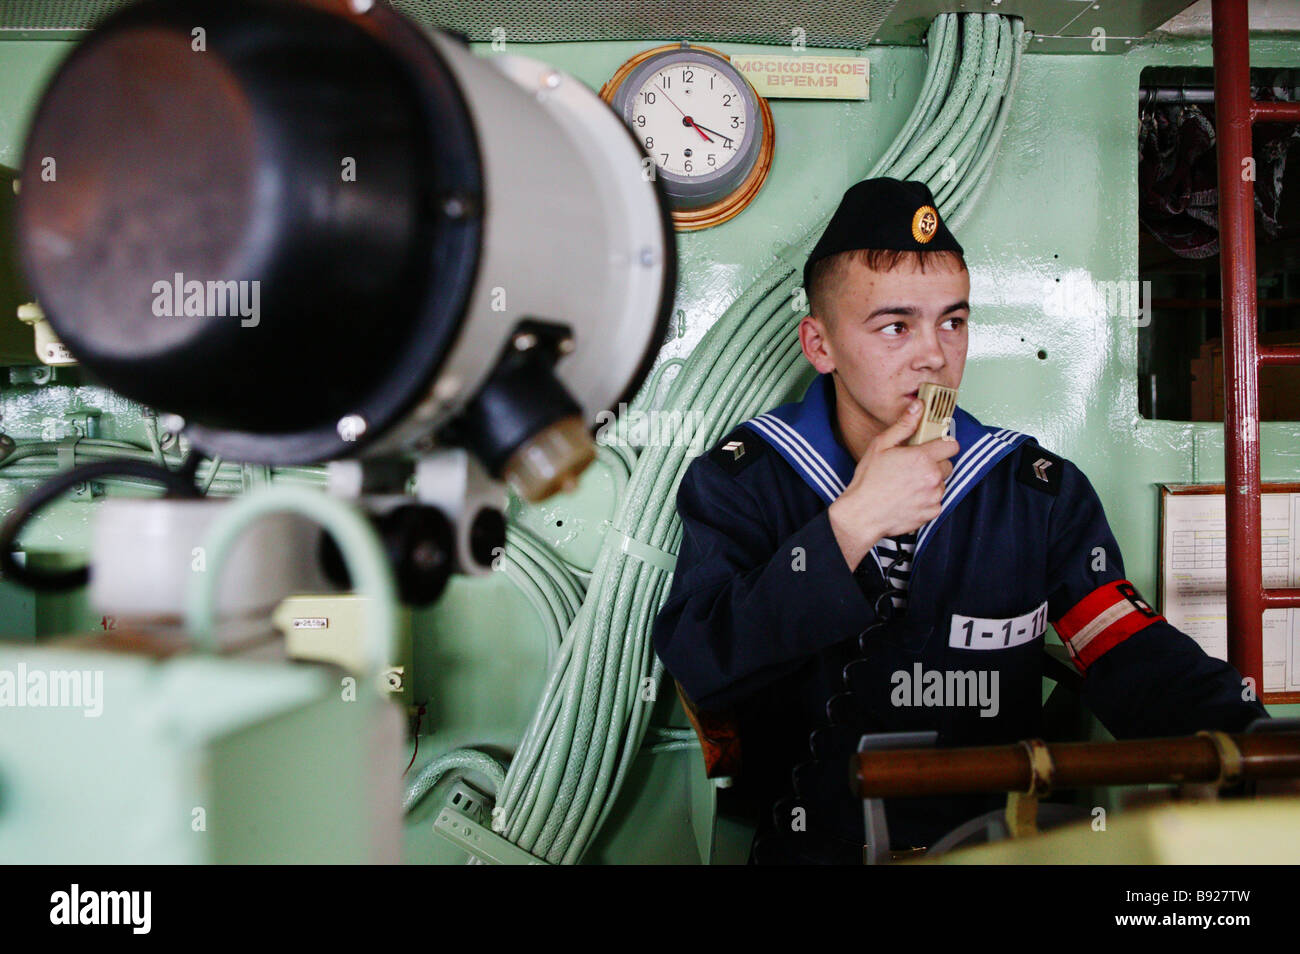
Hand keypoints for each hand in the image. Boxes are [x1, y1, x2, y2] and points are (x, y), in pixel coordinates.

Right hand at [827, 400, 958, 568]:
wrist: (863, 514)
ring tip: (909, 485)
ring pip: (942, 484)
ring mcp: (933, 496)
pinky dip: (927, 500)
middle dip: (935, 464)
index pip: (952, 445)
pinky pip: (937, 502)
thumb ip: (903, 425)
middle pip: (948, 465)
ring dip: (931, 483)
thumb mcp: (881, 445)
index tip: (934, 447)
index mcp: (923, 458)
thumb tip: (918, 407)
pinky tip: (909, 498)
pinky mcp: (932, 513)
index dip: (943, 444)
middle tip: (914, 468)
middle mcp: (932, 477)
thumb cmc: (868, 481)